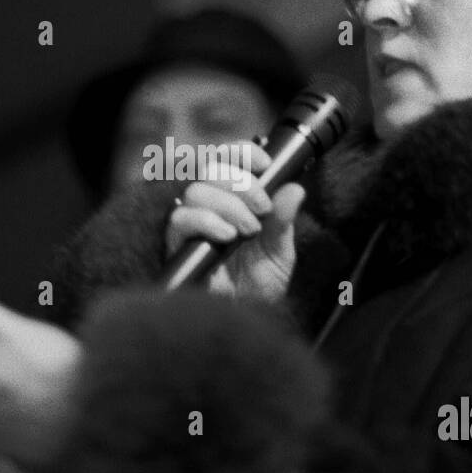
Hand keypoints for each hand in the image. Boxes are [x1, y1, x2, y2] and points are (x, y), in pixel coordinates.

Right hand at [164, 140, 306, 302]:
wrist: (244, 320)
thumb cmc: (259, 286)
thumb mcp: (280, 252)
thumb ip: (283, 220)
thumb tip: (295, 189)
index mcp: (233, 198)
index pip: (227, 157)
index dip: (243, 152)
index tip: (265, 163)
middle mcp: (209, 206)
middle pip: (210, 167)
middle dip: (241, 183)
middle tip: (262, 209)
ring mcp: (191, 225)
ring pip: (196, 190)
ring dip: (228, 204)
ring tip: (247, 230)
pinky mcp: (176, 246)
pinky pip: (179, 219)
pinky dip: (205, 221)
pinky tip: (226, 236)